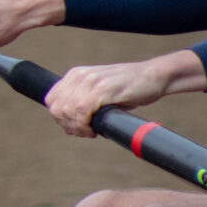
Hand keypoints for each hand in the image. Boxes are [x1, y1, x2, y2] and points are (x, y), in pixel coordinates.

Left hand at [41, 51, 205, 136]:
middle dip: (67, 126)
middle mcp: (79, 75)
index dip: (60, 118)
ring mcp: (90, 81)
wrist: (154, 77)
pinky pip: (80, 112)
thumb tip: (68, 121)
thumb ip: (83, 100)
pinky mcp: (102, 89)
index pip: (51, 100)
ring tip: (90, 132)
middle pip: (56, 108)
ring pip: (66, 111)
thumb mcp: (100, 91)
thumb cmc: (130, 88)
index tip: (75, 127)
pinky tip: (94, 130)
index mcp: (76, 74)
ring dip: (76, 128)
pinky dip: (84, 126)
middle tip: (84, 132)